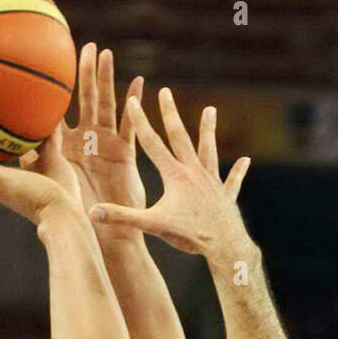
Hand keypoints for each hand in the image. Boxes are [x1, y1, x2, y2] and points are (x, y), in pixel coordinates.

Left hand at [60, 45, 145, 244]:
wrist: (100, 228)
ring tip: (105, 52)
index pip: (60, 108)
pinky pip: (130, 125)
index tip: (50, 61)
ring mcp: (107, 143)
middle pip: (87, 97)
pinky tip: (140, 83)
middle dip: (86, 71)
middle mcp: (88, 138)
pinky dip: (135, 105)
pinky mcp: (125, 153)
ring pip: (107, 103)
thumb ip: (29, 156)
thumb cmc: (72, 210)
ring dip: (107, 78)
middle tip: (85, 45)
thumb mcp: (46, 177)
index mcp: (67, 142)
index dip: (55, 88)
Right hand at [89, 88, 251, 261]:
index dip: (140, 121)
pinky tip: (245, 160)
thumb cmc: (189, 235)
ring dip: (208, 130)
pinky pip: (232, 181)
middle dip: (170, 113)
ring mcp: (212, 182)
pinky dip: (238, 171)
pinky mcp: (226, 196)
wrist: (223, 246)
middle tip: (165, 92)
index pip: (152, 143)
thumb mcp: (152, 225)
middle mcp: (194, 172)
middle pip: (180, 137)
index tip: (133, 100)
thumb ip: (122, 217)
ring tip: (210, 110)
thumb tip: (92, 212)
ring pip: (208, 150)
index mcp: (174, 175)